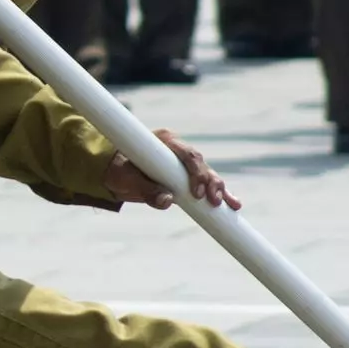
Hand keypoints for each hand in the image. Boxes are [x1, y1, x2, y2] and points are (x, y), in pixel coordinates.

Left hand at [107, 127, 236, 209]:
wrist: (115, 172)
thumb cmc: (119, 171)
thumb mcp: (126, 180)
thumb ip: (145, 190)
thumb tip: (167, 201)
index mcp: (164, 141)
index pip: (187, 154)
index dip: (195, 172)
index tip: (197, 192)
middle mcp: (178, 149)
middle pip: (201, 164)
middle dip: (210, 183)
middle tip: (213, 201)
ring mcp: (184, 163)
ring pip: (207, 174)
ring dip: (219, 189)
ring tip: (229, 205)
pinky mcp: (187, 176)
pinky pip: (206, 184)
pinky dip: (219, 194)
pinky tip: (233, 205)